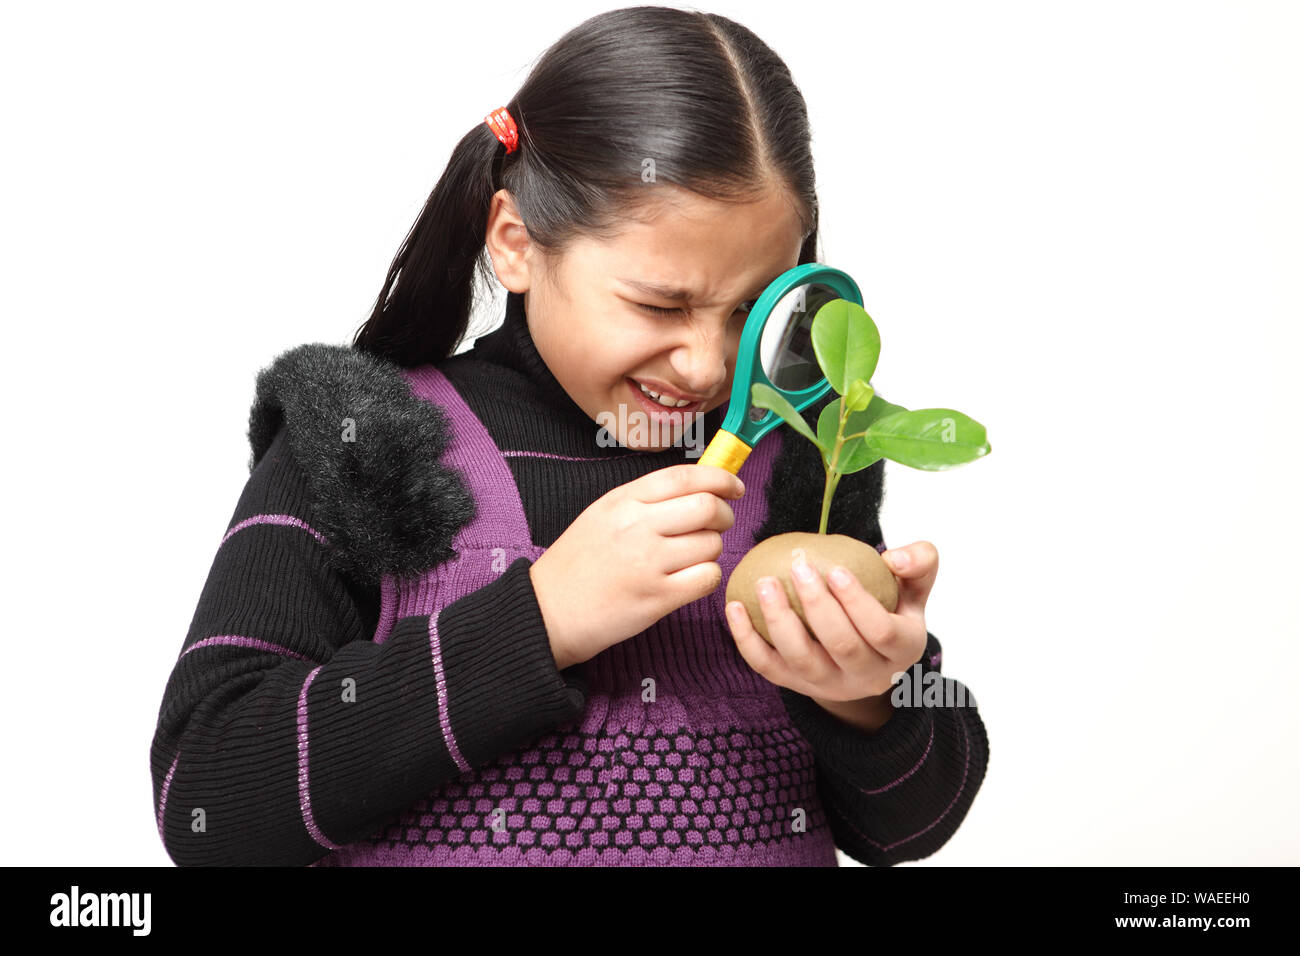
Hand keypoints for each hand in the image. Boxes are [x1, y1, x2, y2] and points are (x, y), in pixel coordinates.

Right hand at [531, 464, 745, 669]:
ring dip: (712, 550)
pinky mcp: (658, 598)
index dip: (720, 479)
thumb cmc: (578, 563)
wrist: (549, 611)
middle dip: (724, 515)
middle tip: (718, 526)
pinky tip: (690, 579)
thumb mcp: (602, 514)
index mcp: (623, 501)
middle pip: (707, 507)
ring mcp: (648, 563)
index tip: (735, 487)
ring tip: (691, 557)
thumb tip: (698, 487)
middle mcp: (637, 527)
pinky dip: (708, 577)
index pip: (685, 477)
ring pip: (711, 544)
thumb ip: (645, 499)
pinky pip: (707, 578)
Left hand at [724, 540, 936, 702]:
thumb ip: (920, 563)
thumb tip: (894, 557)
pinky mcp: (797, 686)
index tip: (835, 568)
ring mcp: (831, 686)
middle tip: (798, 564)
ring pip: (802, 659)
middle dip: (816, 604)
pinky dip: (746, 640)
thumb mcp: (914, 588)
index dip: (857, 601)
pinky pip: (767, 667)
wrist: (867, 657)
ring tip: (765, 583)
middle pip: (841, 645)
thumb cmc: (890, 609)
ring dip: (779, 620)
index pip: (880, 631)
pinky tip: (734, 607)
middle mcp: (869, 676)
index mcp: (902, 650)